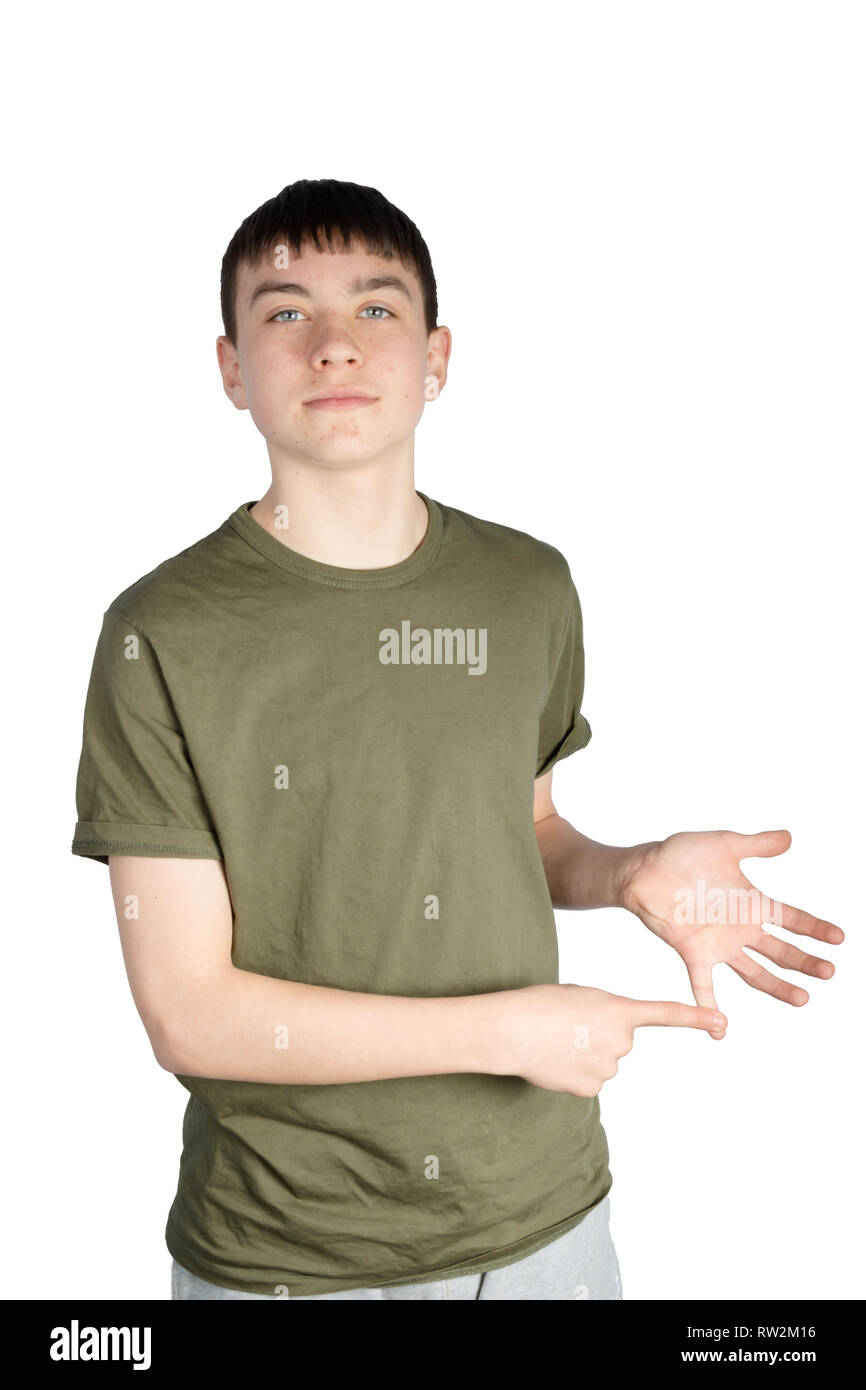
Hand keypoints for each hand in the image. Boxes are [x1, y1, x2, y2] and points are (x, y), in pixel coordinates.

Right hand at [493, 983, 726, 1095]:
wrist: (510, 1030)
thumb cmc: (541, 1005)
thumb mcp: (581, 997)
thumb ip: (607, 1016)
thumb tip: (611, 1045)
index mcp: (618, 1010)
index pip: (665, 1014)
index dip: (695, 1017)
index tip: (721, 1022)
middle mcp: (621, 1041)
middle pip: (620, 1040)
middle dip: (600, 1035)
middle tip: (568, 1025)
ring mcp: (608, 1068)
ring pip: (605, 1061)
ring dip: (586, 1053)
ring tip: (557, 1041)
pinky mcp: (592, 1089)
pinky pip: (591, 1079)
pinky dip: (576, 1072)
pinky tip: (556, 1061)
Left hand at [619, 829, 843, 1036]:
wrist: (644, 868)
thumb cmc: (682, 854)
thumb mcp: (725, 844)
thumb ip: (756, 845)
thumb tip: (788, 837)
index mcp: (751, 903)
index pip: (791, 918)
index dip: (815, 928)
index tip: (839, 938)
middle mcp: (740, 928)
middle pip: (780, 950)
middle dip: (805, 961)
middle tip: (828, 972)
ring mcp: (718, 944)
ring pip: (754, 972)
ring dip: (777, 986)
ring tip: (802, 999)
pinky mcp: (693, 953)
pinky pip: (703, 986)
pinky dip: (710, 1008)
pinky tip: (720, 1033)